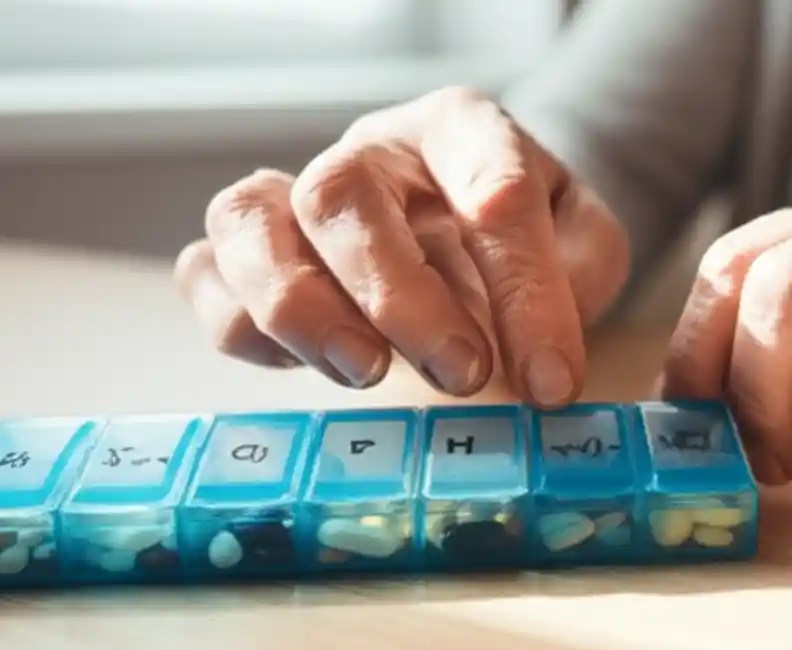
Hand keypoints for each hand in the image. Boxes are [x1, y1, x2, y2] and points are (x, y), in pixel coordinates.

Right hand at [174, 87, 628, 406]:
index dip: (525, 291)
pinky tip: (304, 365)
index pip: (491, 188)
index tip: (551, 378)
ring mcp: (299, 195)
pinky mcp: (253, 252)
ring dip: (301, 309)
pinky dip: (238, 324)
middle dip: (398, 297)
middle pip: (342, 196)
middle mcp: (371, 153)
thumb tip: (544, 356)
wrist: (474, 227)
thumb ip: (580, 277)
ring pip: (249, 223)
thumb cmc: (527, 235)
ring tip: (368, 372)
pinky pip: (206, 273)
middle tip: (463, 373)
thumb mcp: (584, 242)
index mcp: (463, 129)